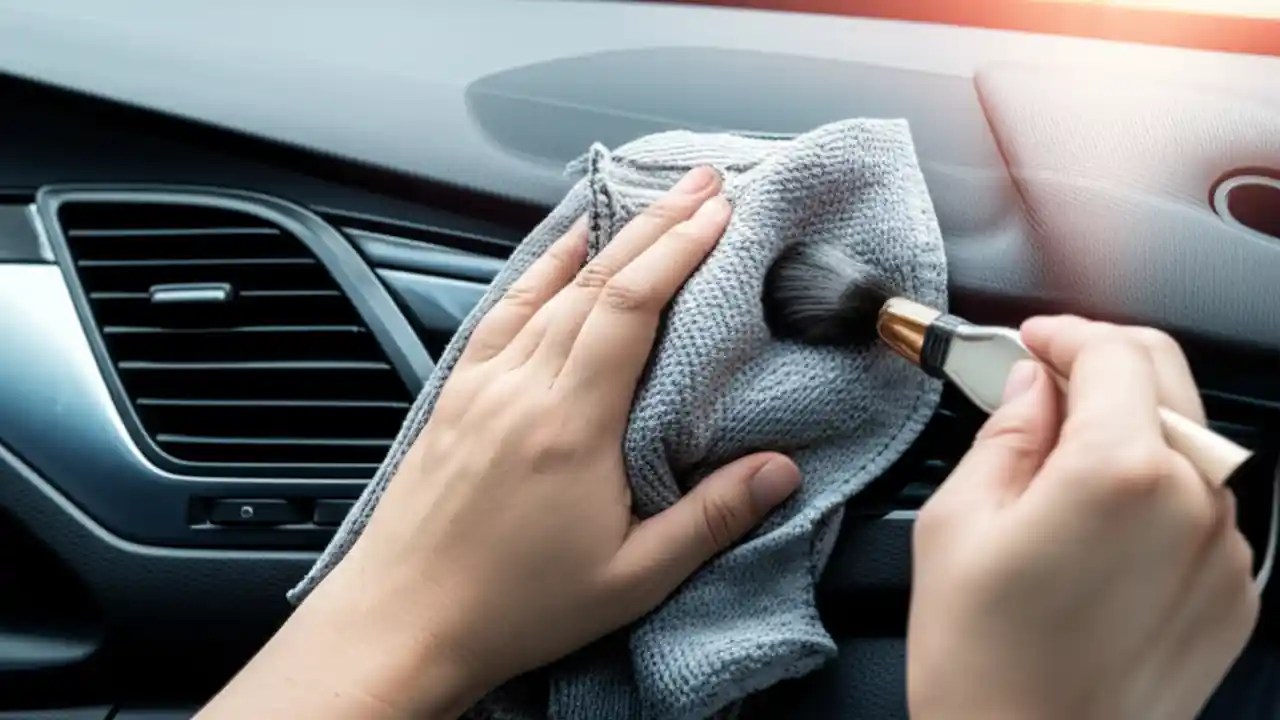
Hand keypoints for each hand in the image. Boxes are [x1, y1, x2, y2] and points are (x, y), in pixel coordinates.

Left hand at [197, 167, 801, 719]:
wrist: (402, 624)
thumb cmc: (513, 608)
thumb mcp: (631, 579)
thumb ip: (709, 518)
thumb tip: (780, 470)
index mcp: (570, 425)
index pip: (630, 308)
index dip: (678, 250)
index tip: (718, 213)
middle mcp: (521, 388)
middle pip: (596, 282)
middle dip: (656, 224)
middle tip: (702, 184)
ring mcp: (482, 386)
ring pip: (549, 287)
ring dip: (603, 239)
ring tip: (644, 201)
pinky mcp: (456, 397)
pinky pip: (503, 311)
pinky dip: (538, 271)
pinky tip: (558, 253)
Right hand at [907, 316, 1258, 719]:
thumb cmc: (983, 664)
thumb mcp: (958, 524)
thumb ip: (1004, 432)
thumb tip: (1028, 387)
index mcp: (1120, 472)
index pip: (1112, 353)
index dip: (1063, 334)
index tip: (1030, 343)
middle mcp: (1192, 502)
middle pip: (1164, 379)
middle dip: (1101, 364)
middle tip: (1040, 382)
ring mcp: (1223, 552)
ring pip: (1185, 443)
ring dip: (1127, 430)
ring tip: (1057, 466)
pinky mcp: (1233, 594)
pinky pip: (1199, 508)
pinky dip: (1153, 491)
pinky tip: (1094, 528)